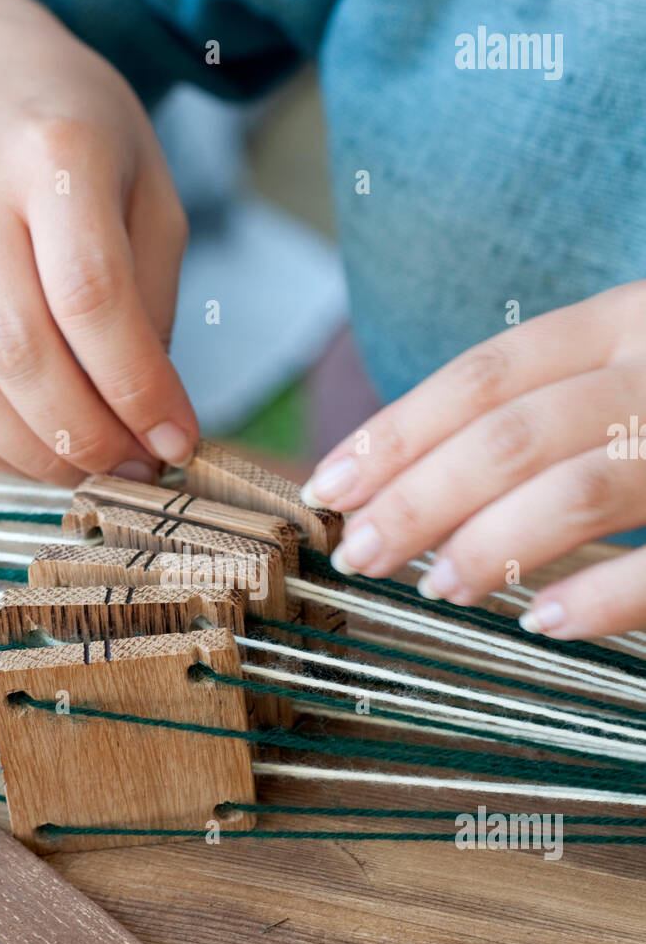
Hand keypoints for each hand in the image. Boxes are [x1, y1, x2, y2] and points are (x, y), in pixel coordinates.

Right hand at [0, 0, 195, 482]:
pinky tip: (35, 452)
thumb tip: (149, 412)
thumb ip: (153, 295)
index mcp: (54, 154)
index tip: (177, 441)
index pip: (91, 296)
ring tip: (90, 467)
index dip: (137, 388)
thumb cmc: (73, 134)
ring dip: (34, 454)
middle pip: (20, 351)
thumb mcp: (147, 186)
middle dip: (88, 436)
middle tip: (136, 466)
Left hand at [301, 281, 645, 639]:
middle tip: (358, 553)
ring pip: (583, 484)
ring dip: (492, 542)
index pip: (488, 372)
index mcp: (631, 319)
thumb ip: (553, 403)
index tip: (329, 483)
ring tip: (435, 588)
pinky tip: (543, 623)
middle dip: (420, 496)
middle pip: (514, 431)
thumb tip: (415, 474)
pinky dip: (605, 594)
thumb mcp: (635, 366)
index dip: (398, 429)